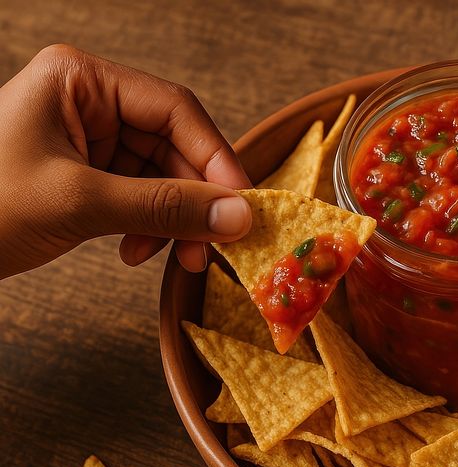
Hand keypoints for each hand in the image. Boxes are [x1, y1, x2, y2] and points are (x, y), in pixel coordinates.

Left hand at [0, 44, 251, 278]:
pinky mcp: (85, 174)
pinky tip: (136, 253)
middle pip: (173, 146)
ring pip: (162, 176)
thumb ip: (164, 208)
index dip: (215, 158)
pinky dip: (149, 228)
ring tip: (172, 257)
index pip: (174, 110)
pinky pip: (140, 196)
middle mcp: (87, 101)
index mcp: (79, 80)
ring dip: (173, 221)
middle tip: (213, 245)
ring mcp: (86, 138)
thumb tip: (239, 215)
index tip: (241, 206)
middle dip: (193, 200)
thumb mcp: (79, 204)